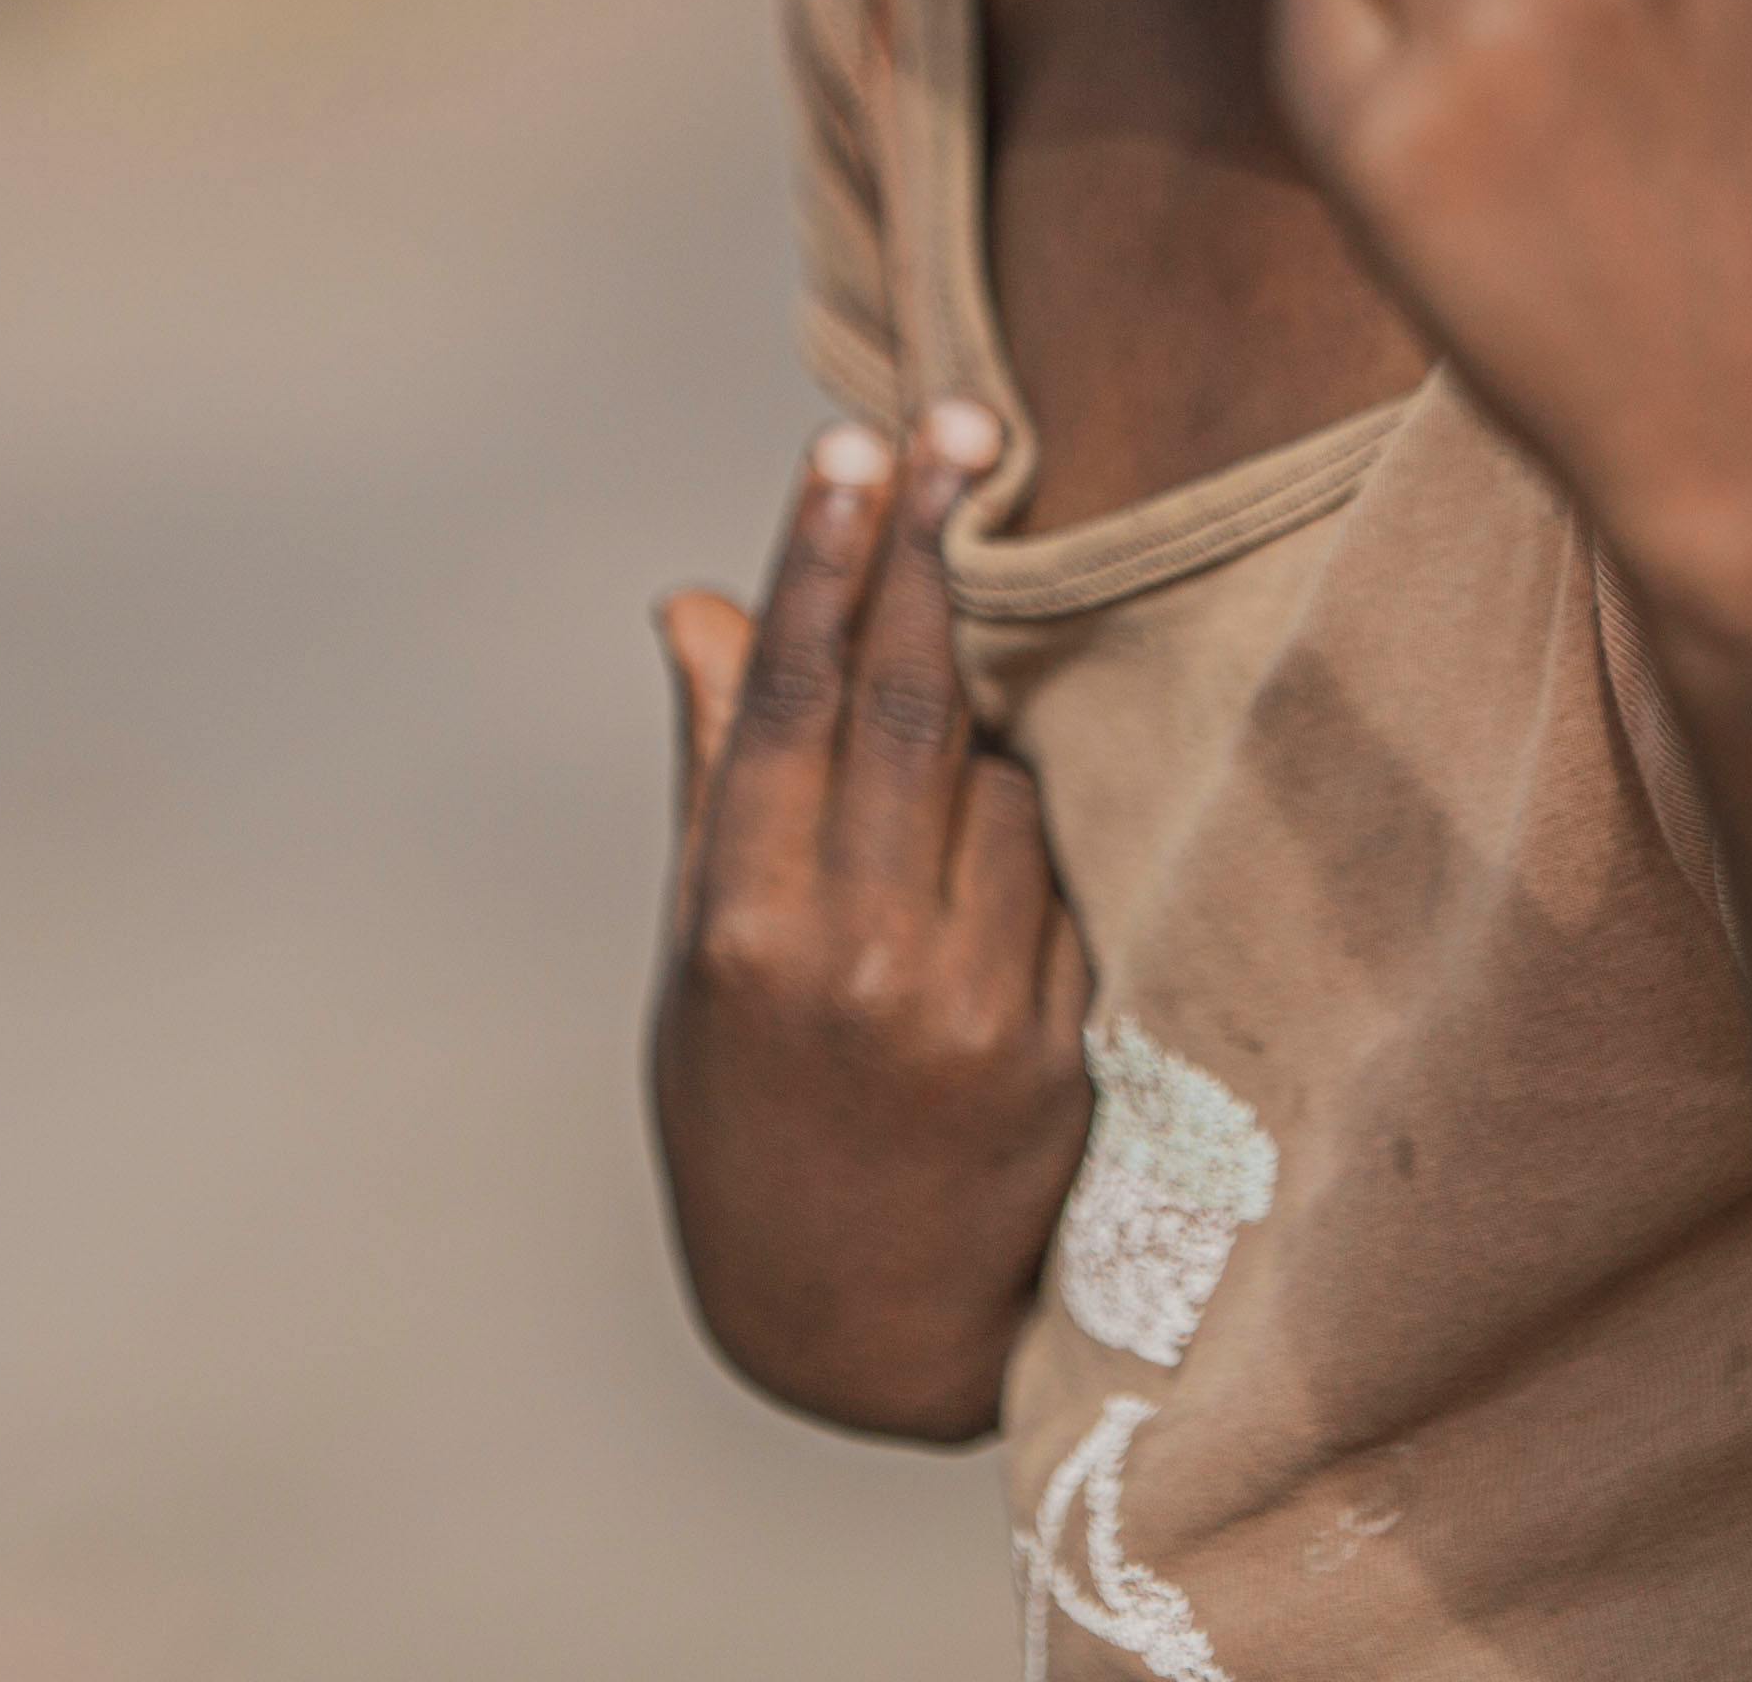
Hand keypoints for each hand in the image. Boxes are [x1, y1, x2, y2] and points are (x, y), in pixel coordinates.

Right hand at [649, 400, 1091, 1441]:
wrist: (847, 1326)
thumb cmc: (749, 1117)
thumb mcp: (696, 961)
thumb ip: (716, 778)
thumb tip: (698, 603)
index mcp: (741, 926)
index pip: (792, 699)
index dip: (826, 559)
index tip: (853, 444)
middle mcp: (852, 955)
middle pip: (911, 702)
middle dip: (934, 550)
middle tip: (962, 423)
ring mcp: (964, 999)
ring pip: (999, 775)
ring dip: (984, 718)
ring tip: (949, 745)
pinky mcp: (1053, 1039)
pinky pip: (1055, 868)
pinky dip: (1028, 828)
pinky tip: (994, 843)